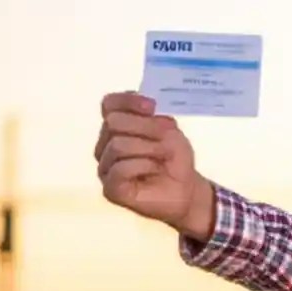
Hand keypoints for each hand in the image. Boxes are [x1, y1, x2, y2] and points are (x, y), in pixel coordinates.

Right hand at [94, 92, 215, 239]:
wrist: (186, 189)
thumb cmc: (174, 158)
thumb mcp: (170, 131)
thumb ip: (153, 116)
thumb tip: (146, 104)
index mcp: (117, 127)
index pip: (109, 104)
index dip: (129, 101)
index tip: (152, 106)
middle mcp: (105, 145)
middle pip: (113, 122)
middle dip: (146, 128)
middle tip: (167, 139)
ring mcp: (105, 167)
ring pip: (117, 145)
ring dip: (149, 148)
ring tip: (164, 157)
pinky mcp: (110, 189)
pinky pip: (120, 168)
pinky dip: (144, 166)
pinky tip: (156, 170)